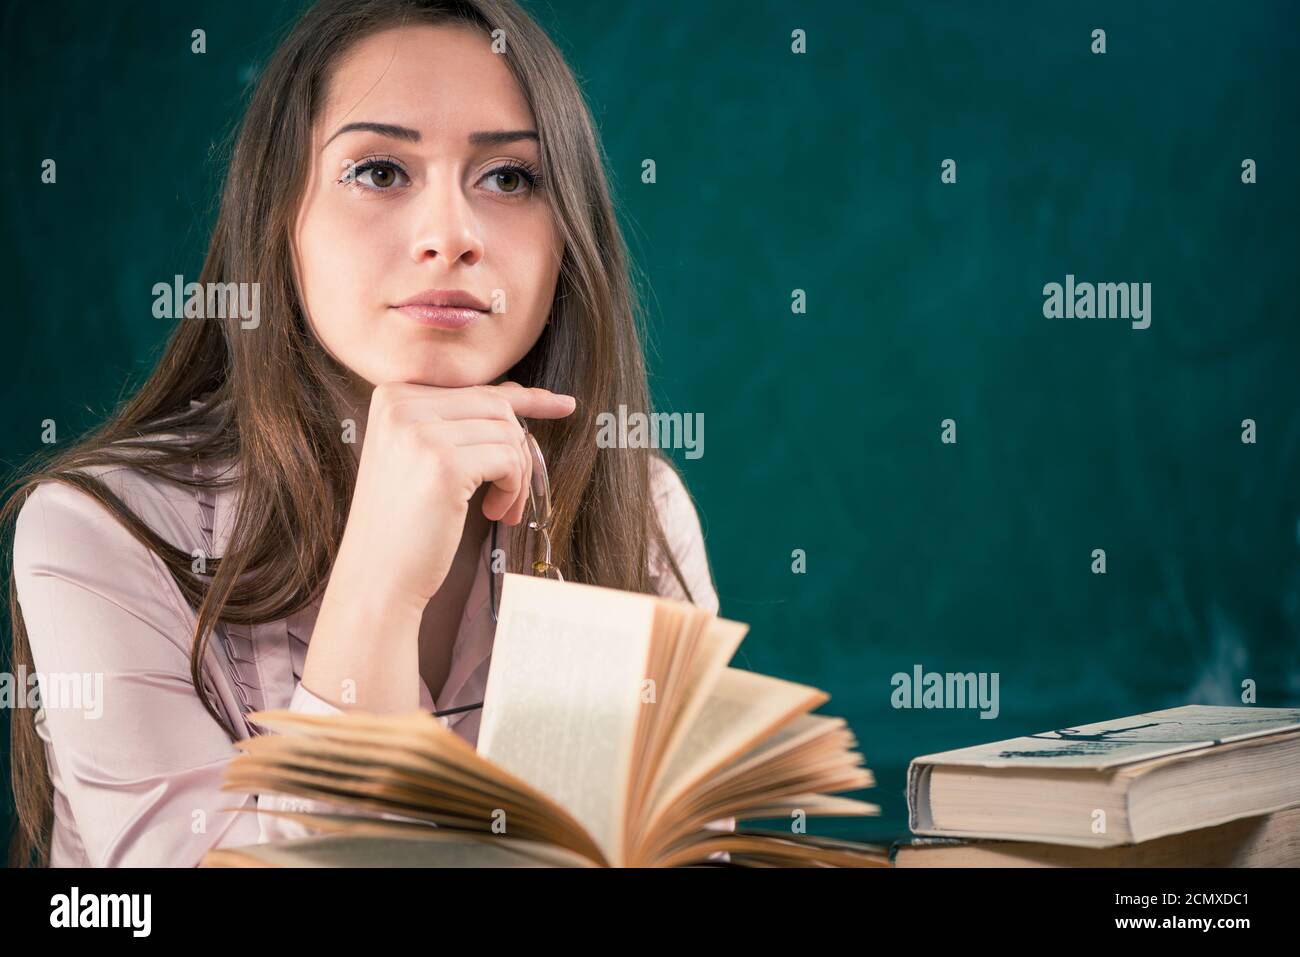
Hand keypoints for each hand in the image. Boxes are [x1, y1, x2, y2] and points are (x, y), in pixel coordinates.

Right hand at [334, 380, 576, 611]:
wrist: (377, 577)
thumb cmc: (404, 523)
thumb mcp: (422, 457)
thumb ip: (461, 421)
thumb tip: (514, 394)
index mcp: (393, 396)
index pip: (475, 387)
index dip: (525, 399)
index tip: (563, 406)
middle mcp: (402, 405)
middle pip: (496, 407)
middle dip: (518, 450)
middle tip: (512, 494)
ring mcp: (421, 433)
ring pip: (508, 433)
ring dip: (517, 475)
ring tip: (500, 508)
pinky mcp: (445, 465)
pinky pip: (510, 460)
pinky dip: (514, 489)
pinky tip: (494, 512)